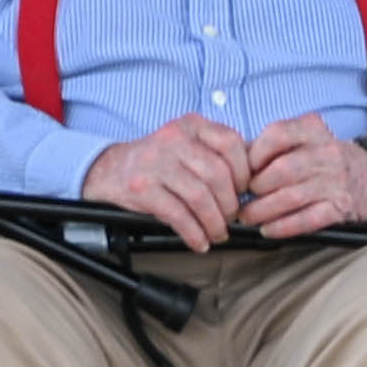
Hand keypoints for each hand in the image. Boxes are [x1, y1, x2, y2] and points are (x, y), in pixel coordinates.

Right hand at [78, 112, 250, 245]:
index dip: (244, 172)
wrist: (109, 170)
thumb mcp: (187, 144)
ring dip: (214, 222)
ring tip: (217, 233)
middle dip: (230, 204)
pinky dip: (194, 233)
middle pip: (218, 174)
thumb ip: (217, 153)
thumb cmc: (158, 161)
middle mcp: (174, 138)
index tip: (245, 191)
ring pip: (200, 196)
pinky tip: (199, 241)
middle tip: (232, 219)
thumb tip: (257, 175)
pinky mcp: (142, 188)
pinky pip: (178, 215)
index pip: (231, 143)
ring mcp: (156, 162)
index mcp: (191, 125)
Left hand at [245, 119, 366, 237]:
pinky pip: (307, 219)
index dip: (253, 155)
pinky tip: (268, 230)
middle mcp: (327, 152)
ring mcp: (336, 180)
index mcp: (312, 130)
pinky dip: (283, 227)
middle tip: (240, 200)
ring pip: (290, 197)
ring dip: (262, 211)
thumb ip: (269, 147)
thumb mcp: (304, 140)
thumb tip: (231, 163)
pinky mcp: (342, 208)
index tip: (242, 172)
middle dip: (254, 188)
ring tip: (247, 217)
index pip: (276, 135)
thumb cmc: (326, 160)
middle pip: (281, 170)